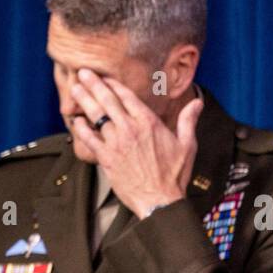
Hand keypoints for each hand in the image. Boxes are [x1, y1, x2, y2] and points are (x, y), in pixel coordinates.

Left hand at [69, 68, 203, 218]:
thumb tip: (198, 102)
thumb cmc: (173, 174)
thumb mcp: (187, 144)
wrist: (159, 200)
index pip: (127, 96)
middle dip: (94, 84)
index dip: (113, 84)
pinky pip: (90, 139)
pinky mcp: (107, 159)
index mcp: (149, 122)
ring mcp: (117, 143)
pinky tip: (75, 120)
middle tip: (83, 72)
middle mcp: (131, 129)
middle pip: (109, 100)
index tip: (104, 77)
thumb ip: (188, 120)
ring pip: (97, 116)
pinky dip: (81, 128)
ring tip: (75, 88)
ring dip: (84, 100)